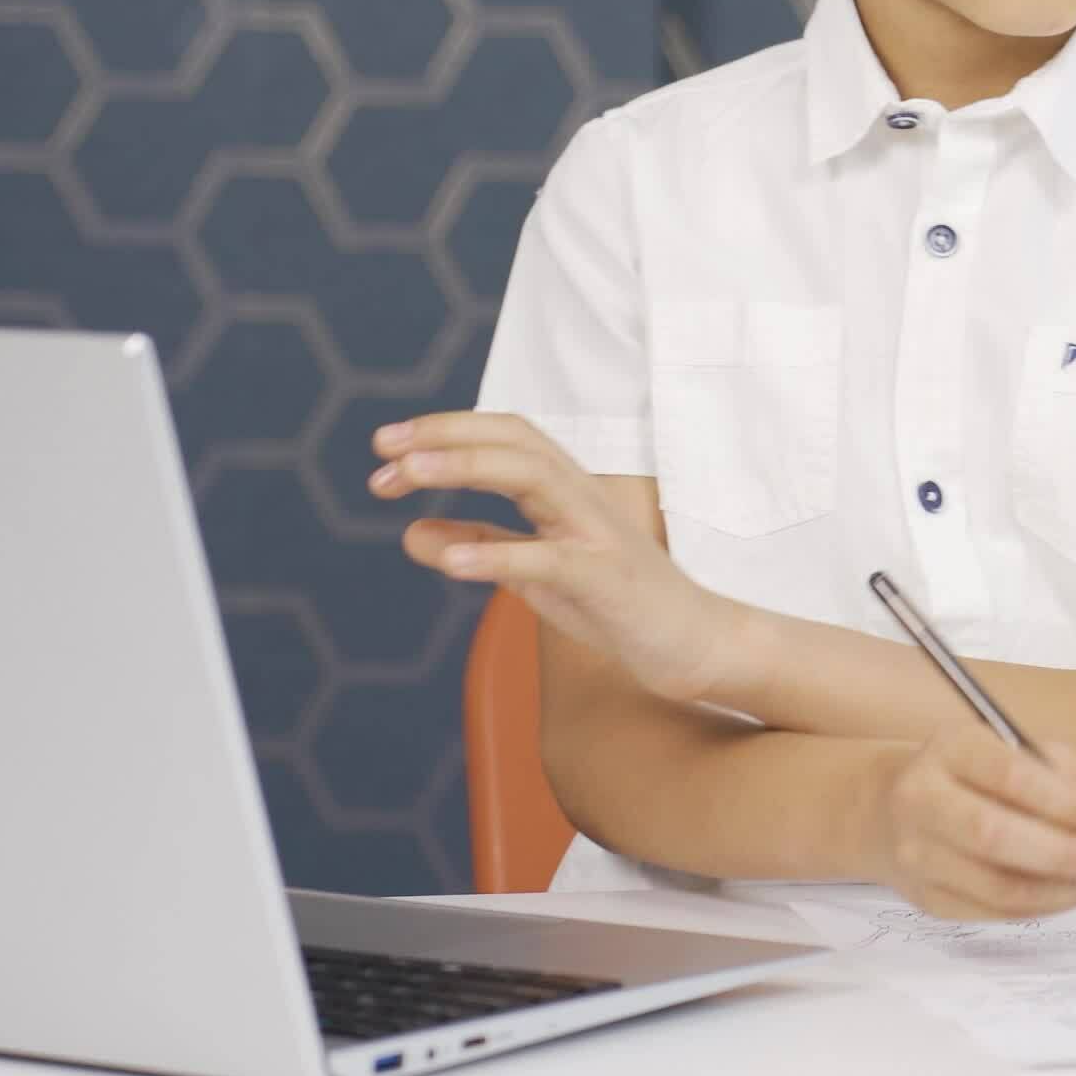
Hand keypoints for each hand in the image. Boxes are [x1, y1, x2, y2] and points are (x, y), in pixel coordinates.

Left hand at [377, 413, 735, 703]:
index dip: (444, 431)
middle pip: (514, 440)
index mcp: (565, 490)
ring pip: (532, 476)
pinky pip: (548, 559)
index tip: (385, 449)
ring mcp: (599, 534)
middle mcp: (583, 497)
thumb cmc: (616, 603)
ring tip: (404, 475)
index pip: (504, 435)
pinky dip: (497, 554)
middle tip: (381, 449)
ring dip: (464, 467)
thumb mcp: (532, 576)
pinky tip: (451, 561)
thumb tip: (411, 532)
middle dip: (444, 435)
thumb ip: (481, 546)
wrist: (695, 644)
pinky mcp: (608, 579)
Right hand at [863, 731, 1075, 919]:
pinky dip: (1041, 907)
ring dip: (1059, 889)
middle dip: (1062, 853)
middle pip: (994, 835)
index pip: (1011, 776)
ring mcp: (919, 854)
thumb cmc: (973, 775)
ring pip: (995, 885)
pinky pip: (992, 912)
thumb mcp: (1022, 752)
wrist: (889, 807)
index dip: (1067, 802)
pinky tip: (1068, 893)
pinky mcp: (927, 897)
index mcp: (952, 748)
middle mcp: (923, 799)